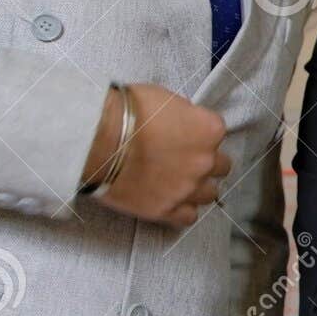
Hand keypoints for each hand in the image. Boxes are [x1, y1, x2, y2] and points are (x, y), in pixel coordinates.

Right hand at [83, 83, 231, 228]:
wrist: (97, 139)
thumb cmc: (127, 111)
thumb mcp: (164, 98)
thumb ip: (183, 114)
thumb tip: (183, 122)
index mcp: (209, 130)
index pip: (215, 133)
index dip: (198, 134)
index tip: (182, 134)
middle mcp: (205, 161)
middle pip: (220, 166)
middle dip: (203, 162)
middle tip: (181, 159)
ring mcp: (188, 188)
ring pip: (209, 194)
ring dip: (197, 188)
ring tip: (175, 182)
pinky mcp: (167, 210)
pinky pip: (188, 217)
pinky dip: (181, 210)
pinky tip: (169, 201)